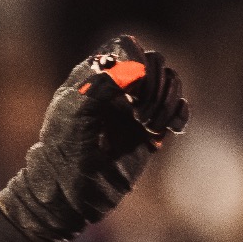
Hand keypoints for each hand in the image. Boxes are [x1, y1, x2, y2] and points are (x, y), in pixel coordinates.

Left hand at [0, 35, 188, 241]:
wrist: (68, 194)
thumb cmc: (63, 153)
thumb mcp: (73, 117)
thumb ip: (98, 87)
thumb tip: (132, 69)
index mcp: (92, 76)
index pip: (125, 47)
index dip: (136, 59)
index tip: (133, 86)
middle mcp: (115, 88)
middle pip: (154, 62)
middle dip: (155, 84)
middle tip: (140, 114)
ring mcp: (134, 107)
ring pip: (169, 83)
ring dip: (166, 101)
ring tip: (147, 126)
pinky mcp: (149, 129)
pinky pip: (177, 109)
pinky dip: (179, 114)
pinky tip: (169, 130)